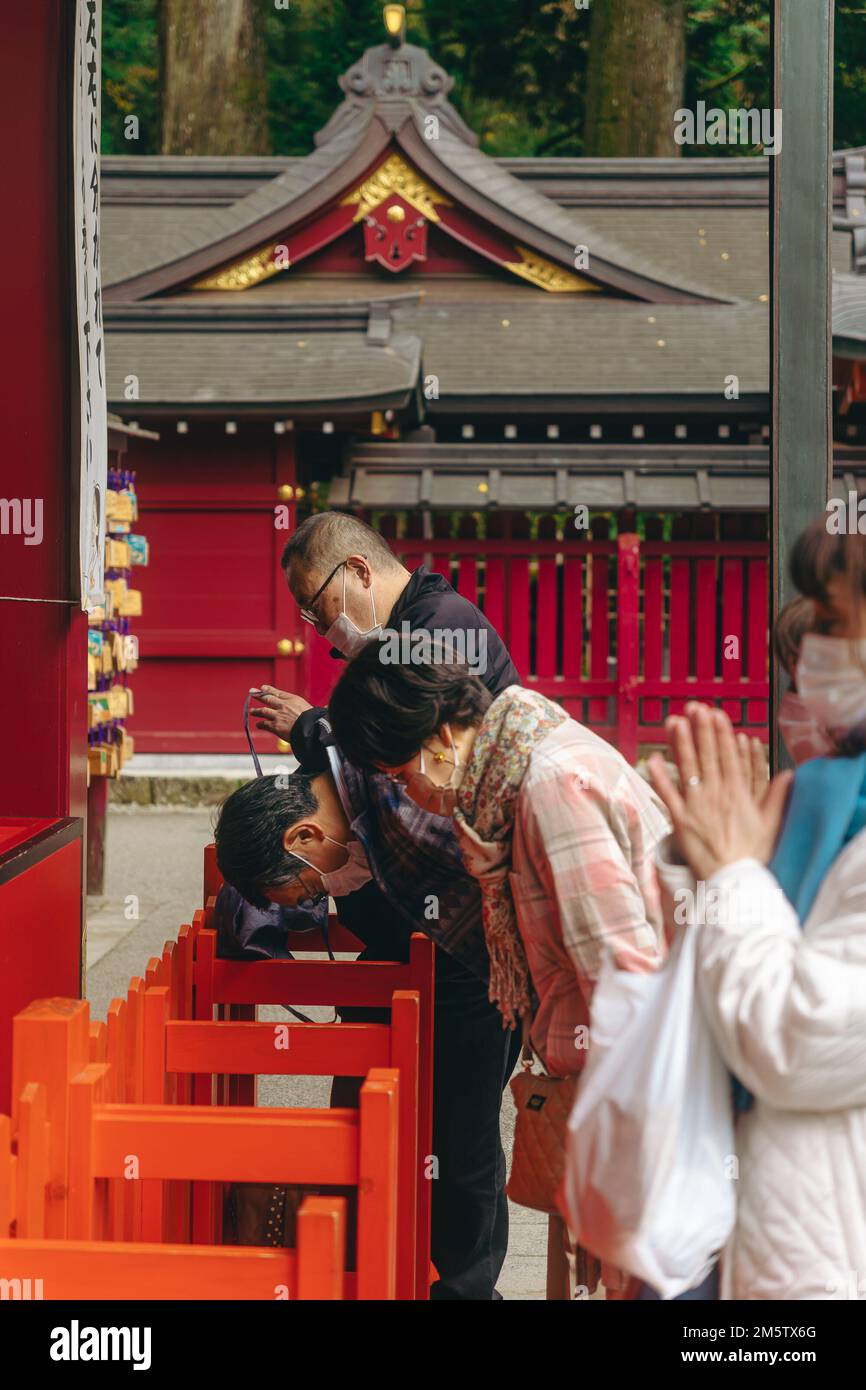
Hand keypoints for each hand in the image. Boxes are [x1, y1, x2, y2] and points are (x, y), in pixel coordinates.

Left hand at [249, 686, 311, 741]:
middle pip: (267, 698)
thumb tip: (325, 706)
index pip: (277, 692)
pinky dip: (260, 724)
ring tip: (252, 711)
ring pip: (263, 711)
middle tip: (252, 692)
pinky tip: (258, 725)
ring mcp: (278, 715)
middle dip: (258, 695)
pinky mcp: (275, 726)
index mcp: (292, 699)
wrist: (311, 730)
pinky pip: (264, 724)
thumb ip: (307, 708)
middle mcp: (283, 705)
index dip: (269, 689)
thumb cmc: (314, 720)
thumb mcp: (311, 708)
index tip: (262, 687)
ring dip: (256, 711)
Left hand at [648, 703, 791, 881]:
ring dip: (680, 744)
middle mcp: (715, 795)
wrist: (733, 881)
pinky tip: (652, 758)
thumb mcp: (771, 823)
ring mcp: (696, 806)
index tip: (717, 713)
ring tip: (674, 721)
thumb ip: (778, 797)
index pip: (728, 756)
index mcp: (737, 793)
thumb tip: (789, 774)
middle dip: (701, 729)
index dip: (722, 733)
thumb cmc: (753, 854)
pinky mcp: (680, 821)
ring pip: (687, 769)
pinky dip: (659, 777)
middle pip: (707, 756)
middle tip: (694, 706)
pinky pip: (667, 795)